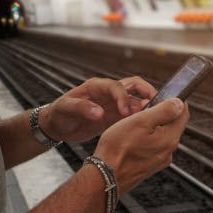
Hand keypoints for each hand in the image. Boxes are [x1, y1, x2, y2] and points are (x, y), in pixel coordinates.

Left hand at [39, 76, 156, 142]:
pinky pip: (132, 114)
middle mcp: (107, 93)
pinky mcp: (115, 116)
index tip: (126, 112)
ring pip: (135, 100)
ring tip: (154, 117)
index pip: (116, 86)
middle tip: (155, 105)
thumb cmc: (59, 114)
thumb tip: (99, 112)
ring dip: (145, 107)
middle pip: (133, 86)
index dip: (123, 97)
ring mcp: (113, 104)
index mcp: (96, 86)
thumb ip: (81, 108)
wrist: (56, 126)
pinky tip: (147, 126)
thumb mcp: (65, 109)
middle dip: (146, 92)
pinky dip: (141, 118)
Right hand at [93, 99, 188, 194]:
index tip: (166, 93)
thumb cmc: (118, 149)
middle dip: (161, 111)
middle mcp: (168, 151)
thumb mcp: (140, 121)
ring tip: (134, 119)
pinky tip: (131, 135)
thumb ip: (163, 111)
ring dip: (152, 124)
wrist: (105, 176)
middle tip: (144, 105)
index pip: (183, 114)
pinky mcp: (149, 165)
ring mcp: (158, 160)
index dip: (176, 100)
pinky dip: (145, 136)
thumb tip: (179, 103)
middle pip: (172, 124)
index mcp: (169, 139)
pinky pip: (152, 145)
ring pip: (161, 134)